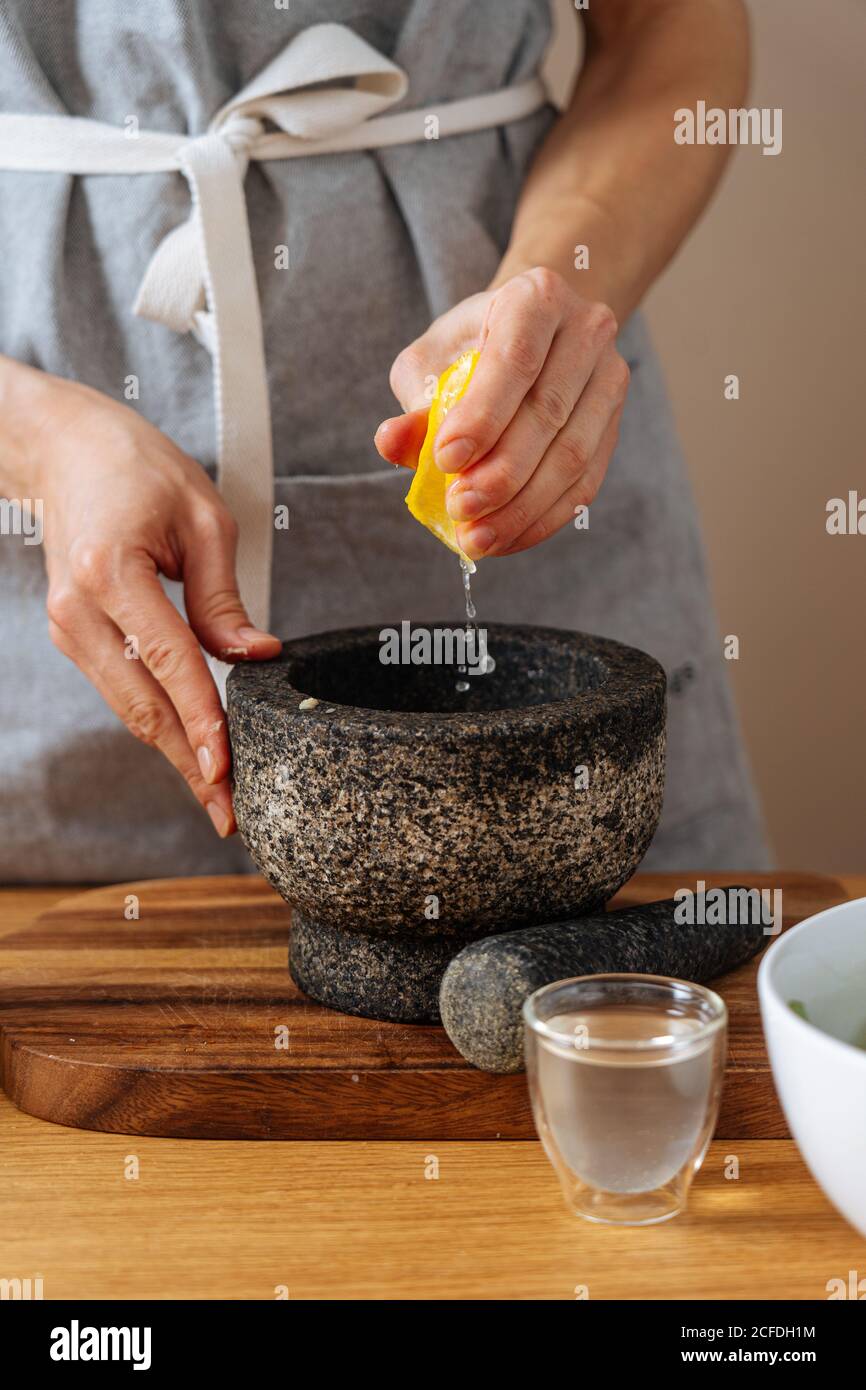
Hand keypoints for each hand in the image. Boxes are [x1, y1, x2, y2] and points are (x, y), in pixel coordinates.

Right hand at [27, 374, 279, 835]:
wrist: (63, 448)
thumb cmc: (137, 468)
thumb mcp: (202, 518)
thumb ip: (224, 597)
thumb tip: (256, 658)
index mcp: (112, 572)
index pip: (170, 663)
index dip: (202, 722)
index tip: (226, 770)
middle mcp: (79, 610)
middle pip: (142, 706)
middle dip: (188, 765)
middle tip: (229, 813)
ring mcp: (67, 627)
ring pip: (129, 708)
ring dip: (174, 753)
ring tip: (218, 795)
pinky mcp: (72, 634)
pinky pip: (122, 689)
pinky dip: (157, 722)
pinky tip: (191, 748)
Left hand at [375, 268, 628, 559]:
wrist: (533, 335)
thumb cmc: (472, 348)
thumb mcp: (432, 361)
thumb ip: (416, 403)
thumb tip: (392, 443)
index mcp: (536, 299)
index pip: (515, 360)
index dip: (482, 416)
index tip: (445, 460)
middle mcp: (586, 331)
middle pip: (548, 413)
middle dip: (501, 472)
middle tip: (459, 508)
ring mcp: (610, 379)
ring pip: (572, 456)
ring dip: (522, 507)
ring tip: (477, 538)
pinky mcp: (615, 427)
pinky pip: (584, 484)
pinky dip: (542, 519)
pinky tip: (505, 539)